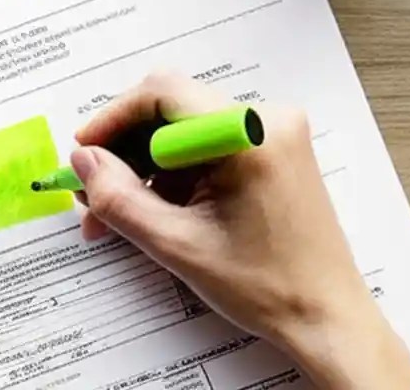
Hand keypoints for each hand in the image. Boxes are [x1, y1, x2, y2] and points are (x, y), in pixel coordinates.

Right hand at [72, 72, 409, 389]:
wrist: (326, 317)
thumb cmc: (271, 287)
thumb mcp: (177, 244)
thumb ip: (119, 199)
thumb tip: (83, 162)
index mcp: (249, 135)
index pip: (162, 93)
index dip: (112, 119)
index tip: (84, 153)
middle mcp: (267, 121)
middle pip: (170, 110)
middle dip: (125, 152)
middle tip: (93, 194)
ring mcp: (272, 134)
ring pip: (183, 132)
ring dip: (146, 169)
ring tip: (121, 216)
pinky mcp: (271, 152)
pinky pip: (206, 147)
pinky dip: (175, 176)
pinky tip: (157, 212)